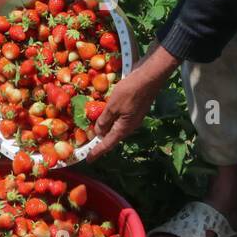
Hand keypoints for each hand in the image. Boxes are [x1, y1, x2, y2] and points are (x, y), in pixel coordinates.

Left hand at [88, 45, 180, 159]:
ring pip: (116, 126)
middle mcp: (129, 125)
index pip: (108, 144)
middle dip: (100, 141)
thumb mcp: (113, 106)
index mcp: (124, 128)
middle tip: (87, 143)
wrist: (149, 76)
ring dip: (105, 128)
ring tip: (92, 129)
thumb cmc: (130, 91)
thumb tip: (98, 133)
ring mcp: (132, 117)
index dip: (97, 152)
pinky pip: (119, 117)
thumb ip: (104, 120)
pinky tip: (104, 113)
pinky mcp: (133, 108)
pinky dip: (110, 118)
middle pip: (112, 137)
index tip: (88, 159)